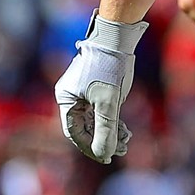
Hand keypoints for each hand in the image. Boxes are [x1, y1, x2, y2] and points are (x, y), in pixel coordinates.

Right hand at [54, 11, 148, 162]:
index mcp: (66, 100)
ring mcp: (83, 92)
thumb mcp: (108, 102)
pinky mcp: (95, 86)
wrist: (117, 36)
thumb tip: (104, 155)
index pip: (75, 133)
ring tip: (127, 138)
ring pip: (94, 119)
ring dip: (110, 131)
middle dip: (104, 140)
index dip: (91, 148)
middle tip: (123, 150)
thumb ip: (105, 130)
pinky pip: (100, 110)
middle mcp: (71, 97)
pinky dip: (111, 119)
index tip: (107, 158)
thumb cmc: (109, 67)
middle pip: (85, 128)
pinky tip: (125, 128)